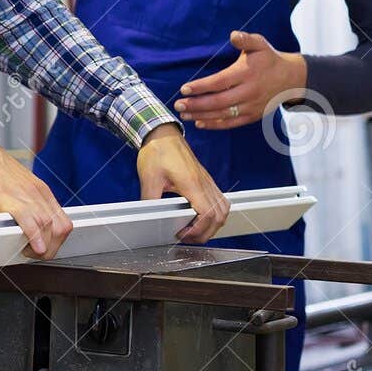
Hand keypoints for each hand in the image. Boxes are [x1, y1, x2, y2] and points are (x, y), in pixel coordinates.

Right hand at [0, 133, 72, 258]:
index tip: (44, 249)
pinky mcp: (7, 198)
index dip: (57, 241)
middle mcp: (37, 193)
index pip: (64, 222)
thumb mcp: (16, 186)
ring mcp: (24, 194)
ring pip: (48, 227)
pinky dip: (34, 237)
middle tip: (34, 254)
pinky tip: (31, 247)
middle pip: (60, 228)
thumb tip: (27, 225)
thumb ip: (25, 204)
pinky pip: (29, 220)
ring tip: (26, 252)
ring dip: (42, 248)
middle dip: (52, 249)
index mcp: (41, 190)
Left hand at [135, 123, 230, 242]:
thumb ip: (149, 199)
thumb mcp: (149, 177)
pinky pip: (220, 200)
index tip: (182, 234)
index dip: (197, 230)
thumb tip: (148, 217)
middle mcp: (205, 183)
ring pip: (223, 209)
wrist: (163, 134)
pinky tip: (199, 217)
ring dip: (213, 224)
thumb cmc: (157, 151)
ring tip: (194, 230)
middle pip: (219, 217)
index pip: (207, 215)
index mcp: (192, 184)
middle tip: (186, 237)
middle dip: (205, 233)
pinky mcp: (206, 180)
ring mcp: (208, 181)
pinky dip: (215, 214)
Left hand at [174, 31, 306, 129]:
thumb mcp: (260, 44)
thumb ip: (246, 39)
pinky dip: (215, 124)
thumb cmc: (269, 59)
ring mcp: (251, 106)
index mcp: (247, 74)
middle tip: (178, 104)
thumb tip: (233, 35)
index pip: (220, 82)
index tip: (184, 89)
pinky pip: (232, 123)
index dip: (201, 87)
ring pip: (223, 114)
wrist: (291, 79)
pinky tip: (199, 122)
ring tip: (183, 114)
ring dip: (201, 115)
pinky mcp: (253, 116)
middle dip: (196, 104)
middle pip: (219, 102)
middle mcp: (249, 92)